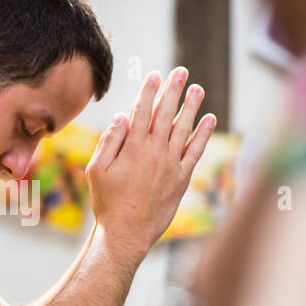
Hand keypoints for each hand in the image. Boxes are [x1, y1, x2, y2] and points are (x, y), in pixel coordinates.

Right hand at [86, 67, 215, 257]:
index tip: (154, 75)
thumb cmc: (107, 202)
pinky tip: (209, 119)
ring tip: (197, 88)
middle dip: (173, 90)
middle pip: (166, 114)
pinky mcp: (181, 179)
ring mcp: (170, 165)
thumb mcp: (96, 170)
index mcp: (132, 148)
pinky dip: (203, 134)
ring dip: (191, 107)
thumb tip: (121, 116)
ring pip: (183, 129)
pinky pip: (195, 152)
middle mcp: (154, 152)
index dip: (149, 91)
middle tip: (181, 71)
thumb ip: (109, 141)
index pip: (142, 112)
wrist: (127, 234)